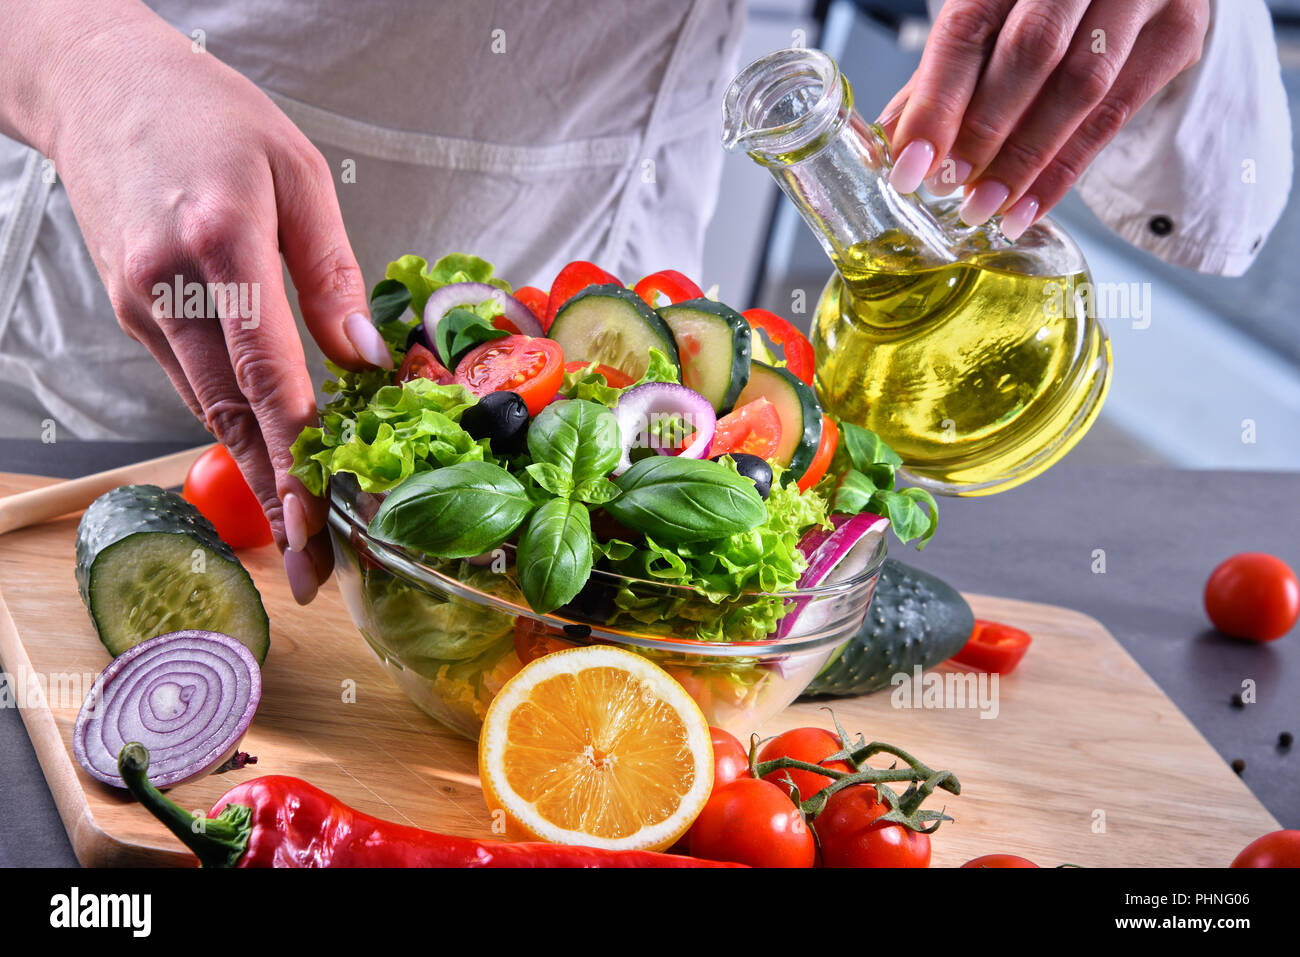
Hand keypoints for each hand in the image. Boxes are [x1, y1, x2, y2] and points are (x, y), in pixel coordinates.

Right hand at [45, 6, 391, 601]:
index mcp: (223, 248)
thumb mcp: (298, 175)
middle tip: (317, 571)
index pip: (271, 381)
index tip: (321, 529)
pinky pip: (194, 380)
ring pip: (211, 407)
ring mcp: (143, 306)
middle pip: (236, 416)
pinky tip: (266, 455)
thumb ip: (332, 274)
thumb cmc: (210, 116)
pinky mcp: (133, 311)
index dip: (298, 465)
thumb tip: (365, 358)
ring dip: (258, 473)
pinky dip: (233, 422)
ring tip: (304, 531)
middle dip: (281, 500)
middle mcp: (171, 290)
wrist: (102, 87)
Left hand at [879, 0, 1209, 237]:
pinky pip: (1116, 115)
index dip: (937, 102)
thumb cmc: (1043, 1)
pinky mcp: (1178, 31)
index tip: (912, 165)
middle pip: (1031, 52)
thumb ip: (945, 74)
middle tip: (952, 189)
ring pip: (1081, 86)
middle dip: (985, 131)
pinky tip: (1029, 206)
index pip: (969, 27)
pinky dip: (1065, 170)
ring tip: (986, 207)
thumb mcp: (989, 19)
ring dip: (1026, 159)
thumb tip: (894, 139)